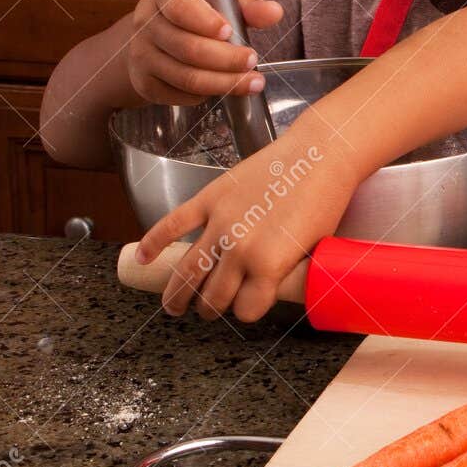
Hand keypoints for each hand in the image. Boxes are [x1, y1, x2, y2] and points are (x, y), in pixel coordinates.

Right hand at [126, 0, 283, 104]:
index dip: (204, 21)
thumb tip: (274, 11)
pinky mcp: (146, 84)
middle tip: (252, 61)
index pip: (179, 7)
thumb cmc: (192, 19)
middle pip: (188, 48)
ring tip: (252, 82)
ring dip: (224, 82)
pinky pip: (181, 95)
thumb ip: (246, 7)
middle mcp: (146, 26)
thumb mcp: (217, 5)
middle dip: (226, 59)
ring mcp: (142, 57)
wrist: (154, 43)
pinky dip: (207, 94)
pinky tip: (223, 88)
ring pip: (187, 77)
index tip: (229, 31)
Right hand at [135, 123, 363, 322]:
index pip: (246, 310)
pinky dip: (153, 243)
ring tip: (174, 307)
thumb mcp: (312, 250)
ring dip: (177, 293)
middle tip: (208, 311)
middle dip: (210, 309)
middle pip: (214, 296)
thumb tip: (265, 289)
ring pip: (189, 270)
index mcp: (269, 266)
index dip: (247, 312)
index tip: (246, 308)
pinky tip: (142, 259)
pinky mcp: (211, 198)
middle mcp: (240, 249)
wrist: (319, 155)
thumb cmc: (325, 199)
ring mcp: (221, 223)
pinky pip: (173, 224)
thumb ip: (284, 273)